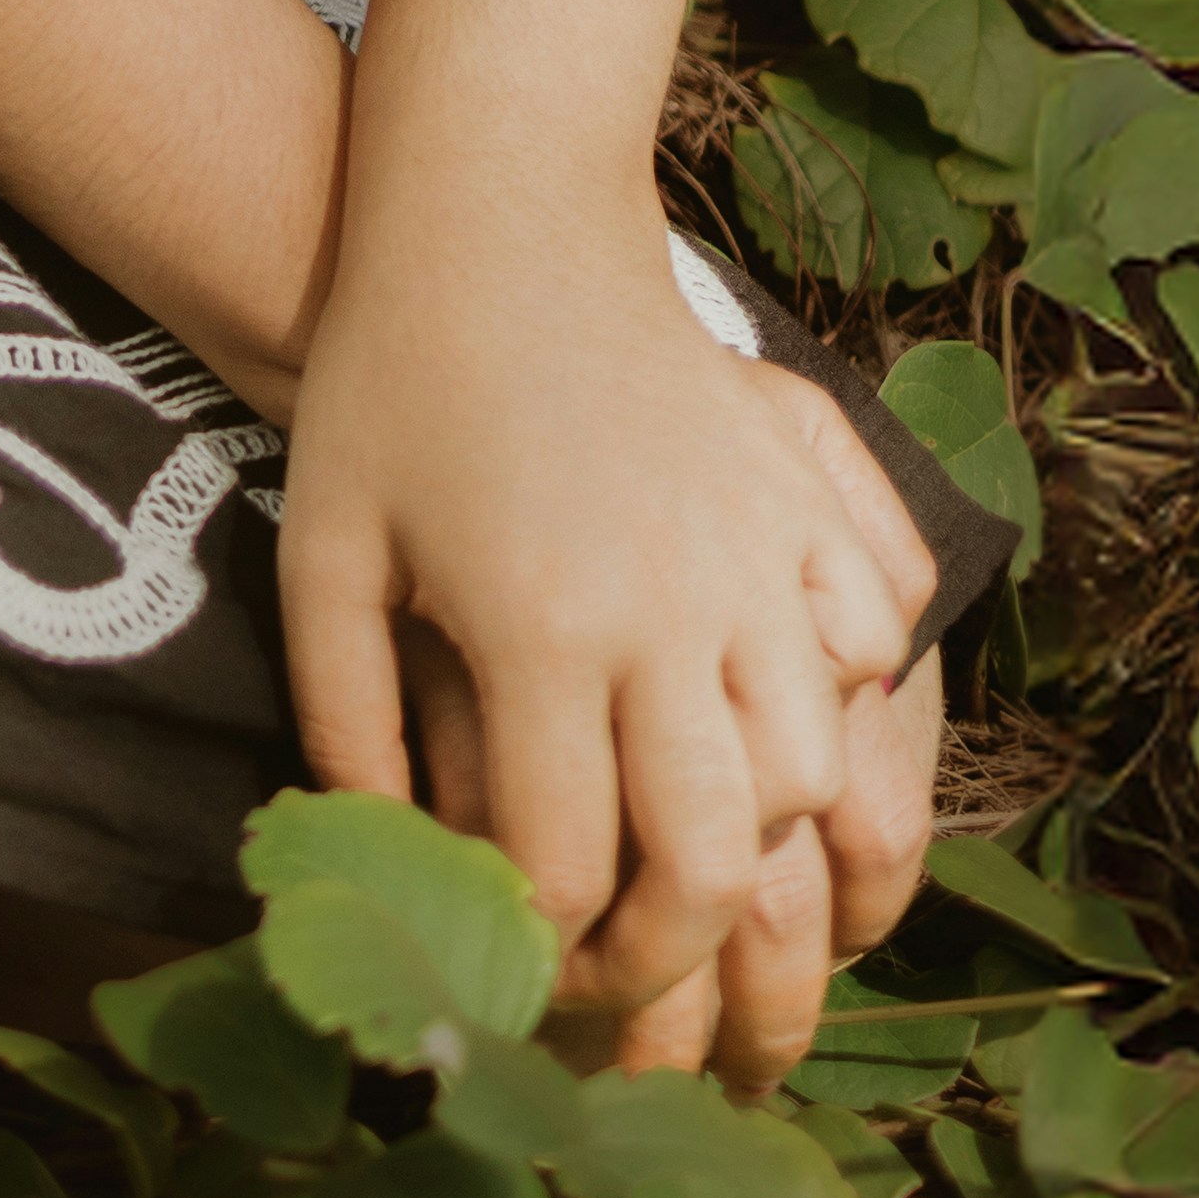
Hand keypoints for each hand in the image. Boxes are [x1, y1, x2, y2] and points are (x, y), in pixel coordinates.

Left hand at [285, 221, 944, 1079]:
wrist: (494, 216)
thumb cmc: (390, 385)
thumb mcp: (325, 554)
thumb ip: (348, 722)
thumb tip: (396, 859)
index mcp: (535, 630)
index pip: (567, 868)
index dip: (547, 957)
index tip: (523, 978)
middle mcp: (665, 608)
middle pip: (717, 861)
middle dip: (677, 959)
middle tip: (630, 981)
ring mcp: (753, 552)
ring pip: (814, 773)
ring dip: (768, 845)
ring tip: (702, 865)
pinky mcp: (804, 499)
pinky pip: (873, 644)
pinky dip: (843, 707)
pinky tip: (774, 718)